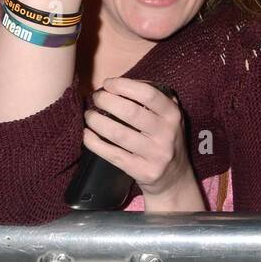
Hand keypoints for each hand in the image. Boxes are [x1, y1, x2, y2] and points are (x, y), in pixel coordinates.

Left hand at [83, 78, 199, 203]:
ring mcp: (155, 154)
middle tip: (96, 99)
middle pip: (131, 112)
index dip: (124, 86)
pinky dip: (95, 143)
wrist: (174, 178)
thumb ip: (150, 100)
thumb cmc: (164, 139)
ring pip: (119, 134)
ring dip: (97, 121)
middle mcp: (167, 133)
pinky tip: (86, 135)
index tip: (108, 84)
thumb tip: (116, 86)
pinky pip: (112, 155)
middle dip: (107, 101)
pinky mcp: (142, 171)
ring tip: (89, 115)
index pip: (148, 94)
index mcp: (173, 114)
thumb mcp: (168, 117)